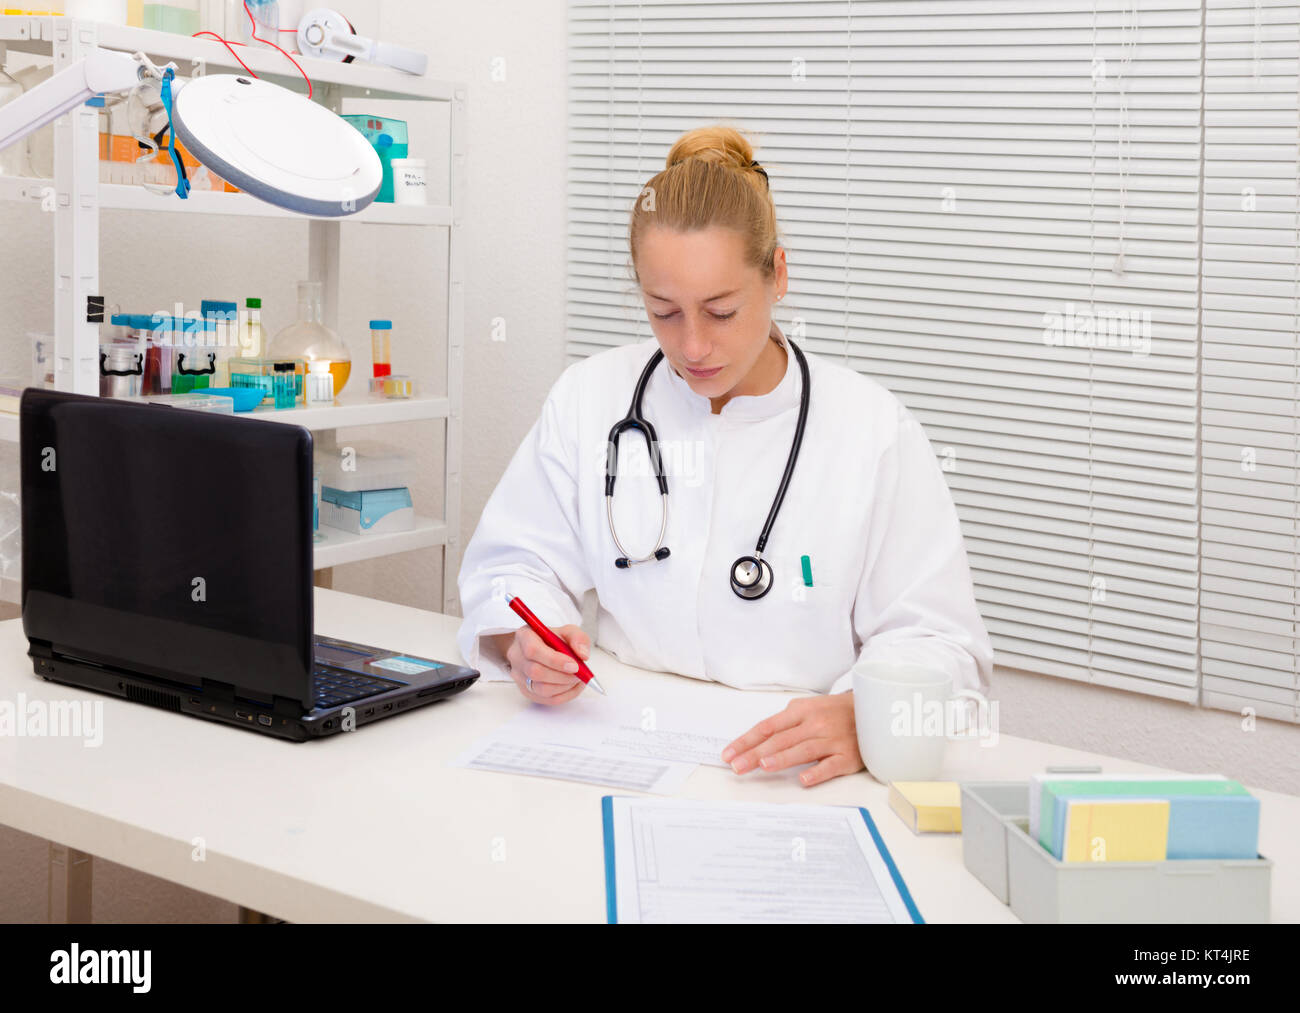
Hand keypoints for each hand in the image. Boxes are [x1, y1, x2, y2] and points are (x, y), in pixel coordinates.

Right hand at [499, 624, 591, 705]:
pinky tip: (573, 686)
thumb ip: (578, 638)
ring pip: (541, 689)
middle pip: (536, 672)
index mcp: (524, 636)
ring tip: (577, 679)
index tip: (574, 665)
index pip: (533, 651)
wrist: (542, 649)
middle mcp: (517, 656)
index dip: (555, 661)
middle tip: (579, 674)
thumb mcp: (568, 631)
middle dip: (562, 676)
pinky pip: (546, 699)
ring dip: (565, 687)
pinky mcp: (526, 691)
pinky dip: (565, 695)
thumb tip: (583, 655)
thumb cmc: (553, 640)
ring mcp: (519, 676)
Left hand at [721, 693, 862, 786]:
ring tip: (763, 766)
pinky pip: (831, 765)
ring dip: (782, 758)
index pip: (767, 727)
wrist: (872, 711)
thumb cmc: (833, 712)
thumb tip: (757, 739)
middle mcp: (814, 724)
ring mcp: (832, 740)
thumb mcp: (807, 707)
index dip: (746, 740)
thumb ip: (785, 722)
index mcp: (801, 711)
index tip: (728, 754)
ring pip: (803, 750)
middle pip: (780, 740)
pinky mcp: (848, 756)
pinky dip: (817, 772)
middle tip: (737, 766)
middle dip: (755, 753)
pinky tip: (803, 780)